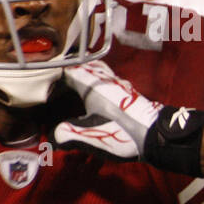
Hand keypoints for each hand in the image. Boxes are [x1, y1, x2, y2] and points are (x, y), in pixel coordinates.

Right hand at [54, 62, 203, 174]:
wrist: (158, 136)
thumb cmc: (121, 133)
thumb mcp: (88, 137)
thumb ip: (67, 134)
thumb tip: (55, 136)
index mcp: (93, 84)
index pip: (67, 70)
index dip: (54, 76)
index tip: (45, 85)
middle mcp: (107, 80)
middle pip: (85, 67)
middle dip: (71, 73)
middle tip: (59, 85)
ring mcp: (121, 85)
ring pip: (99, 72)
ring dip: (86, 77)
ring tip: (74, 91)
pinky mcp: (130, 93)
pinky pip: (109, 81)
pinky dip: (98, 84)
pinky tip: (95, 99)